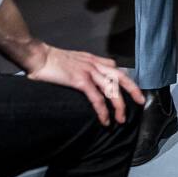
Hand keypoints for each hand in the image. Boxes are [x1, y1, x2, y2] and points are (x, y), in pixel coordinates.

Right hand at [25, 43, 143, 125]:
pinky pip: (97, 98)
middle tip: (140, 101)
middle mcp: (94, 64)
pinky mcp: (80, 81)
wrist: (37, 56)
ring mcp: (88, 71)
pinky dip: (103, 110)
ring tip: (121, 119)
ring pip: (111, 89)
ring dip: (119, 106)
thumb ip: (81, 66)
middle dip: (133, 89)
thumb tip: (85, 77)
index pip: (114, 67)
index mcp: (92, 59)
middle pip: (120, 76)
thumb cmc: (49, 60)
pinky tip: (105, 120)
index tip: (130, 90)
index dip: (124, 79)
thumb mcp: (71, 60)